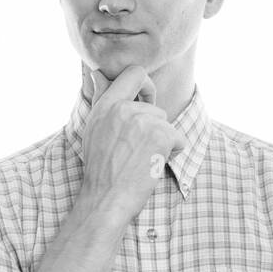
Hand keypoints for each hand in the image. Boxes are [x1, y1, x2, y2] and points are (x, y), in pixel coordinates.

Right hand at [79, 64, 186, 223]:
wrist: (106, 198)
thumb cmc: (100, 170)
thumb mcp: (93, 129)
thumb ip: (100, 100)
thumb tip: (97, 74)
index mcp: (107, 105)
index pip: (134, 73)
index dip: (146, 86)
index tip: (146, 102)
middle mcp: (124, 108)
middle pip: (155, 108)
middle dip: (154, 129)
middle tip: (139, 150)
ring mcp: (143, 120)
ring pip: (166, 124)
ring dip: (163, 142)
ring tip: (143, 160)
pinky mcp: (160, 135)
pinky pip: (178, 138)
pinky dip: (173, 153)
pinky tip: (154, 165)